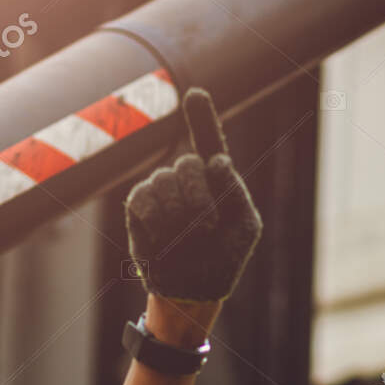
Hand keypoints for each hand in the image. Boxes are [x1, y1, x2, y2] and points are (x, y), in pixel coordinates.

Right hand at [123, 87, 262, 301]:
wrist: (195, 290)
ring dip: (179, 214)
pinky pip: (142, 198)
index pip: (208, 140)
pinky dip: (157, 219)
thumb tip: (216, 161)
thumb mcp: (245, 226)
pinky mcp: (139, 208)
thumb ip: (236, 192)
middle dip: (199, 196)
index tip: (195, 94)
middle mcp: (186, 179)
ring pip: (163, 181)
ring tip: (187, 238)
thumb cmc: (224, 258)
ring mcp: (161, 190)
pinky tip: (164, 236)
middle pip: (188, 165)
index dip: (201, 117)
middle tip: (207, 226)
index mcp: (216, 178)